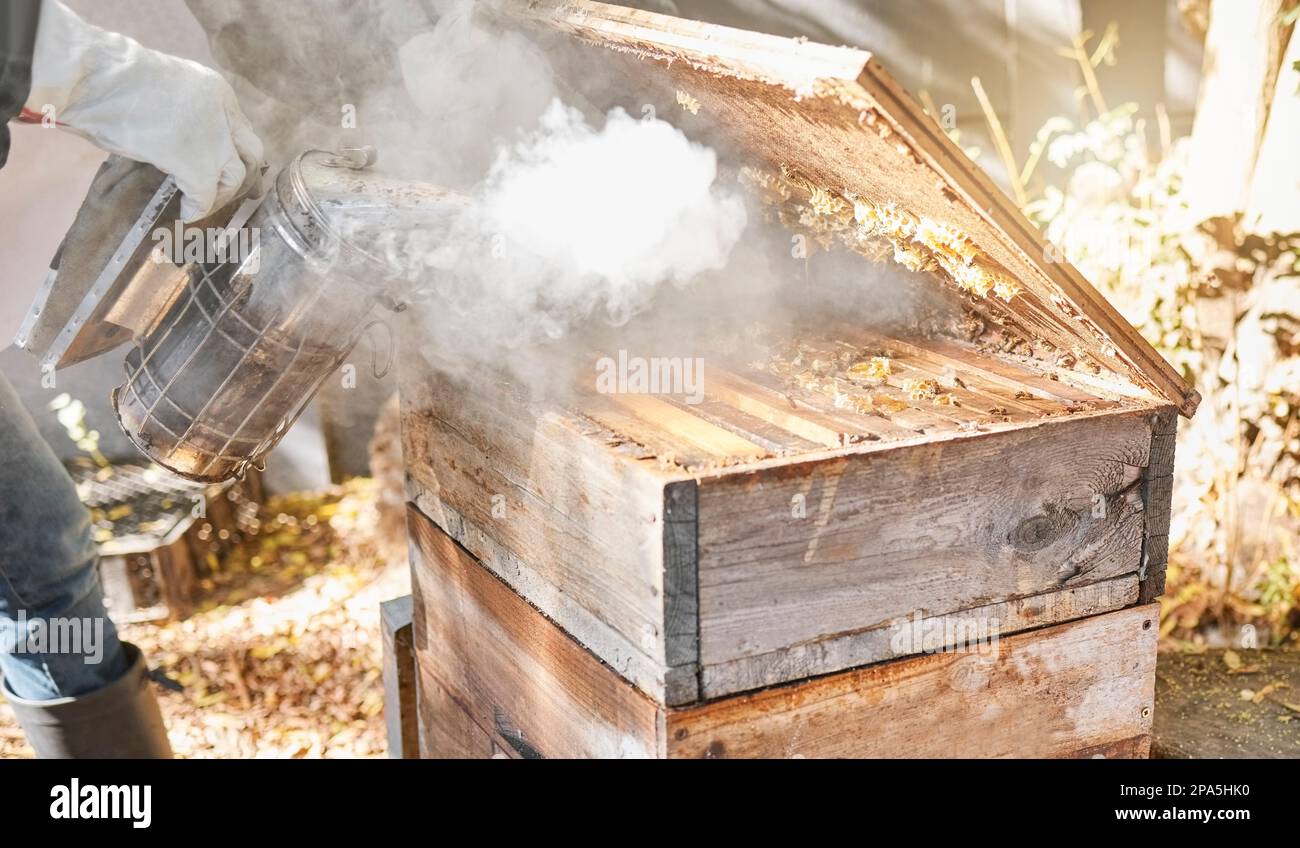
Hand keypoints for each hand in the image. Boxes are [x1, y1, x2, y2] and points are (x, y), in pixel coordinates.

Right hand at [26, 2, 263, 219]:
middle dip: (243, 175)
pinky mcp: (197, 165)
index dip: (234, 151)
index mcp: (217, 91)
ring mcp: (215, 141)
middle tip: (228, 192)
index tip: (226, 166)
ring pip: (235, 177)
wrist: (97, 79)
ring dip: (221, 194)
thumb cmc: (112, 82)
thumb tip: (178, 143)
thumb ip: (184, 115)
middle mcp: (224, 113)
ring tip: (203, 204)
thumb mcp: (164, 91)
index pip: (241, 128)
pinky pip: (206, 196)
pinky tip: (187, 214)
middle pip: (252, 153)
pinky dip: (198, 208)